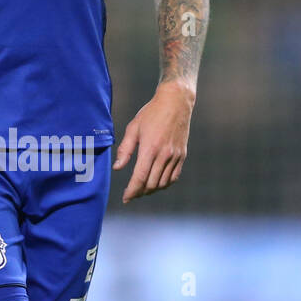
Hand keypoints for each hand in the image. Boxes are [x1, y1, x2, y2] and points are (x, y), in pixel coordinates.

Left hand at [113, 80, 195, 203]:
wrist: (175, 102)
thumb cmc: (151, 113)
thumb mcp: (133, 128)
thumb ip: (125, 150)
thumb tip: (117, 168)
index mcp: (150, 148)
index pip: (140, 177)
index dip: (132, 191)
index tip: (126, 198)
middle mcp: (164, 155)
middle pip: (151, 184)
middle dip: (140, 192)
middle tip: (132, 194)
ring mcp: (175, 156)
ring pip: (163, 183)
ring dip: (152, 190)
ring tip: (143, 189)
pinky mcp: (182, 155)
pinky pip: (174, 177)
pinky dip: (165, 184)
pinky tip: (157, 183)